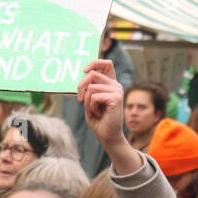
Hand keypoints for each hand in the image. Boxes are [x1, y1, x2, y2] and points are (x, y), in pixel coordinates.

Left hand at [77, 59, 142, 174]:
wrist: (106, 135)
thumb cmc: (97, 118)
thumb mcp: (89, 100)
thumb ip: (88, 87)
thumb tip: (82, 74)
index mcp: (110, 83)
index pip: (106, 63)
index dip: (94, 63)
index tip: (84, 70)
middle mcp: (115, 85)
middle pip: (92, 74)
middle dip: (81, 87)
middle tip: (80, 100)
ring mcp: (117, 90)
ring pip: (91, 87)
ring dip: (87, 101)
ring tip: (93, 110)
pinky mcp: (116, 98)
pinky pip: (94, 96)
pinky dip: (91, 106)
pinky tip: (98, 113)